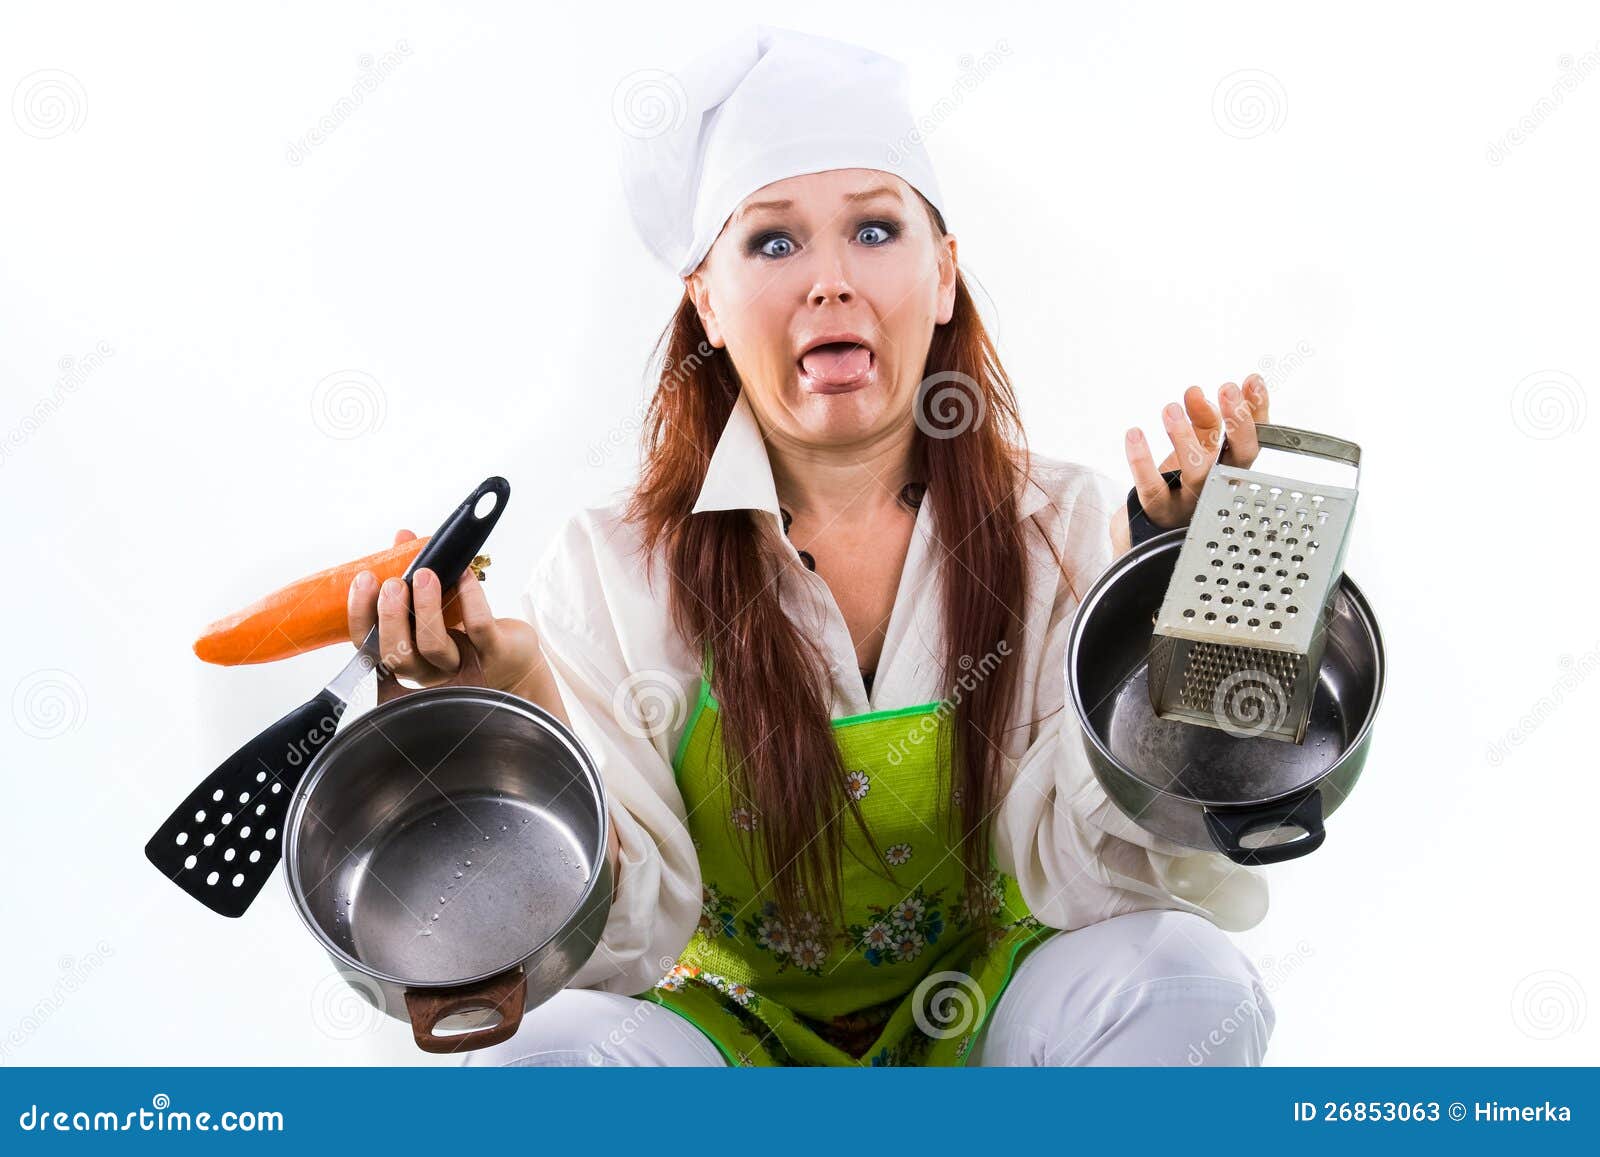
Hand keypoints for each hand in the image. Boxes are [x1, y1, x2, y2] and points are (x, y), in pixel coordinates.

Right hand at [346, 529, 543, 695]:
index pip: (371, 646)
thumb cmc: (466, 632)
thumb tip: (402, 536)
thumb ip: (414, 574)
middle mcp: (428, 669)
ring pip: (433, 646)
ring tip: (425, 575)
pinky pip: (477, 627)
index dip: (361, 616)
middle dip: (390, 616)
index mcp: (406, 656)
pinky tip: (464, 575)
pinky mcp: (492, 653)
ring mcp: (460, 664)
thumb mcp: (437, 605)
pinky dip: (470, 597)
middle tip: (392, 584)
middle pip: (398, 655)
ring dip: (426, 608)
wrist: (514, 662)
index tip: (363, 580)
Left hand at [1124, 374, 1271, 528]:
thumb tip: (1195, 393)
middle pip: (1240, 458)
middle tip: (1227, 389)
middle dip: (1238, 422)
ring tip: (1171, 408)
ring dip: (1185, 437)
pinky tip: (1134, 434)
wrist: (1157, 526)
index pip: (1254, 438)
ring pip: (1196, 473)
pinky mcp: (1161, 512)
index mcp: (1232, 468)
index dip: (1257, 412)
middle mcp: (1219, 486)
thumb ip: (1203, 418)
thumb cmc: (1185, 482)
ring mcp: (1191, 502)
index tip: (1251, 381)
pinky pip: (1152, 487)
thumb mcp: (1200, 447)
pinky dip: (1141, 460)